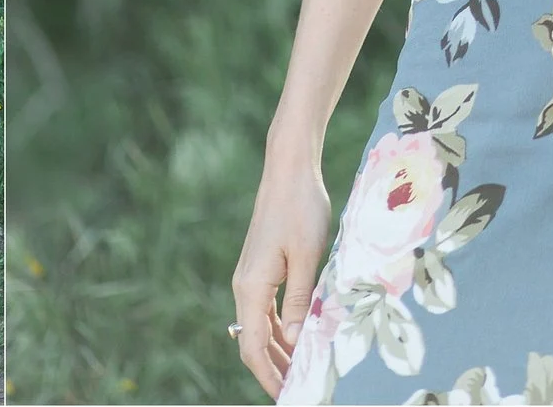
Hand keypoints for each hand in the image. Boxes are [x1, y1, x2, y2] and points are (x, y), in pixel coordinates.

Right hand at [231, 158, 333, 398]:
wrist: (288, 169)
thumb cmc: (301, 208)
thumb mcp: (307, 258)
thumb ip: (300, 302)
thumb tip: (292, 343)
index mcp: (251, 286)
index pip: (253, 346)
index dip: (269, 376)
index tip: (289, 396)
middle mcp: (244, 285)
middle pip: (253, 341)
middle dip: (273, 370)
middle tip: (299, 390)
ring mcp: (251, 276)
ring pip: (260, 327)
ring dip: (278, 352)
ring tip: (301, 372)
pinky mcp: (261, 266)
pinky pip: (266, 310)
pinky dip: (279, 330)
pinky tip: (297, 338)